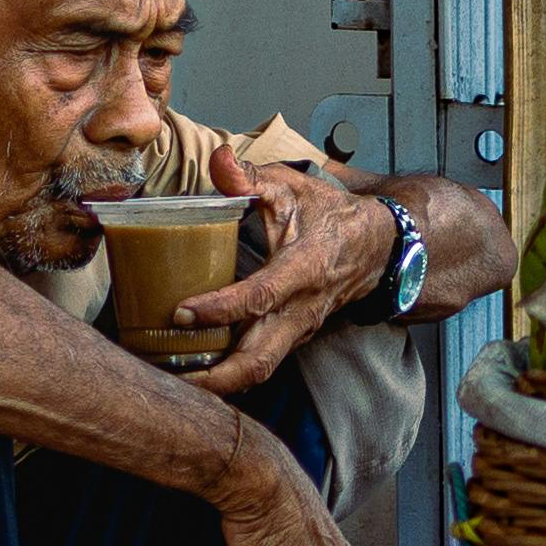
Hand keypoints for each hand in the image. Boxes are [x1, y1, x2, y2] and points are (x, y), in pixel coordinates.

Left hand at [171, 145, 396, 398]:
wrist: (378, 247)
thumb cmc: (332, 216)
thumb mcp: (294, 186)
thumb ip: (252, 177)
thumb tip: (219, 161)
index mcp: (304, 269)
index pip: (260, 297)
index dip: (221, 308)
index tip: (181, 312)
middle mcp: (302, 309)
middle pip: (259, 360)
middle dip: (214, 378)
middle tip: (167, 377)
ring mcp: (299, 329)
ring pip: (259, 371)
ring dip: (217, 384)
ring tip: (172, 383)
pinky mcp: (293, 338)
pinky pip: (262, 365)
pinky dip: (228, 375)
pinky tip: (195, 371)